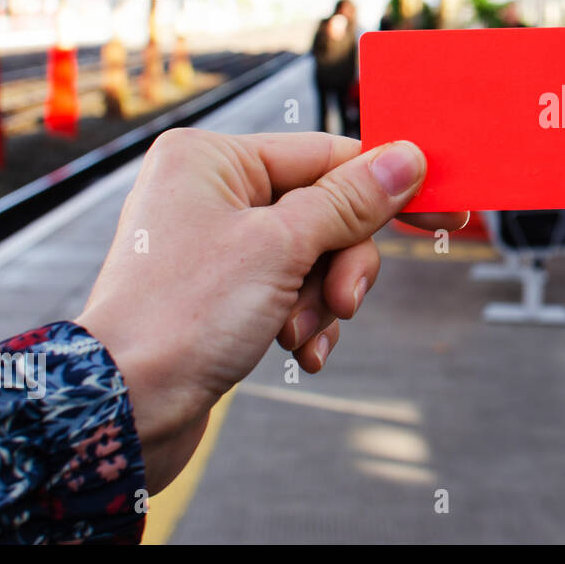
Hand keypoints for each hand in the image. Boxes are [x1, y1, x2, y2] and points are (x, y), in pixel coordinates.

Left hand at [76, 130, 465, 493]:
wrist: (122, 410)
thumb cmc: (183, 317)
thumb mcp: (282, 248)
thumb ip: (350, 200)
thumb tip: (406, 158)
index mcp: (214, 159)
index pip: (326, 154)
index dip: (386, 184)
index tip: (442, 208)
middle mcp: (212, 193)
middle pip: (326, 210)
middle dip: (342, 263)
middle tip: (345, 301)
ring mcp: (217, 244)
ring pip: (314, 256)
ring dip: (322, 301)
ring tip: (301, 336)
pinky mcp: (223, 292)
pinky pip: (291, 290)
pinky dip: (304, 321)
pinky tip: (298, 353)